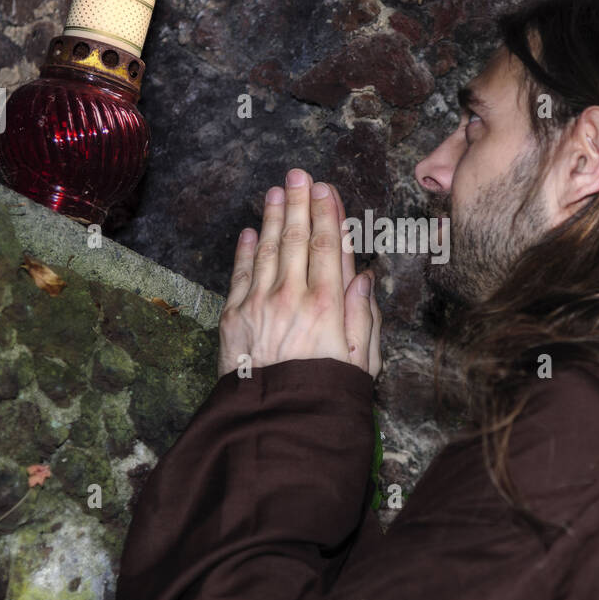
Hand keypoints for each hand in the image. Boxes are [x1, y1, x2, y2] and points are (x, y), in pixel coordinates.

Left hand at [217, 168, 381, 379]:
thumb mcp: (364, 362)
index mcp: (328, 306)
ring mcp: (258, 304)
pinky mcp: (233, 317)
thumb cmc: (326, 396)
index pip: (327, 246)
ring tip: (275, 191)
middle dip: (298, 202)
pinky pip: (240, 273)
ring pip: (265, 249)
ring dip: (270, 217)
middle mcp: (291, 297)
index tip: (326, 189)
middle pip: (294, 238)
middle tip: (298, 174)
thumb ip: (365, 316)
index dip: (327, 214)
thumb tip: (361, 277)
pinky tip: (249, 231)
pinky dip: (244, 249)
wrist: (277, 425)